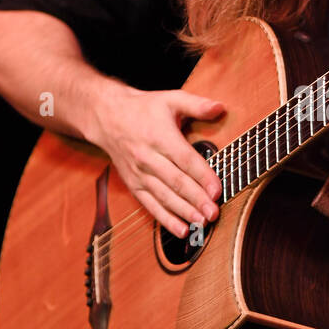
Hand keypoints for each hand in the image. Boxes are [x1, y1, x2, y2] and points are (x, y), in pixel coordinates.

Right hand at [89, 85, 224, 236]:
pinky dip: (166, 219)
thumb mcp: (171, 99)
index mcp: (160, 137)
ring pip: (164, 196)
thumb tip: (221, 107)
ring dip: (183, 212)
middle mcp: (148, 157)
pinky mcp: (134, 185)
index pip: (185, 159)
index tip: (217, 190)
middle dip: (196, 200)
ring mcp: (139, 174)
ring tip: (202, 223)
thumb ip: (197, 104)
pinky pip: (150, 205)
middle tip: (214, 213)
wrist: (107, 117)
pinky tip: (182, 230)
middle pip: (175, 182)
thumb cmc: (143, 108)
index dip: (202, 176)